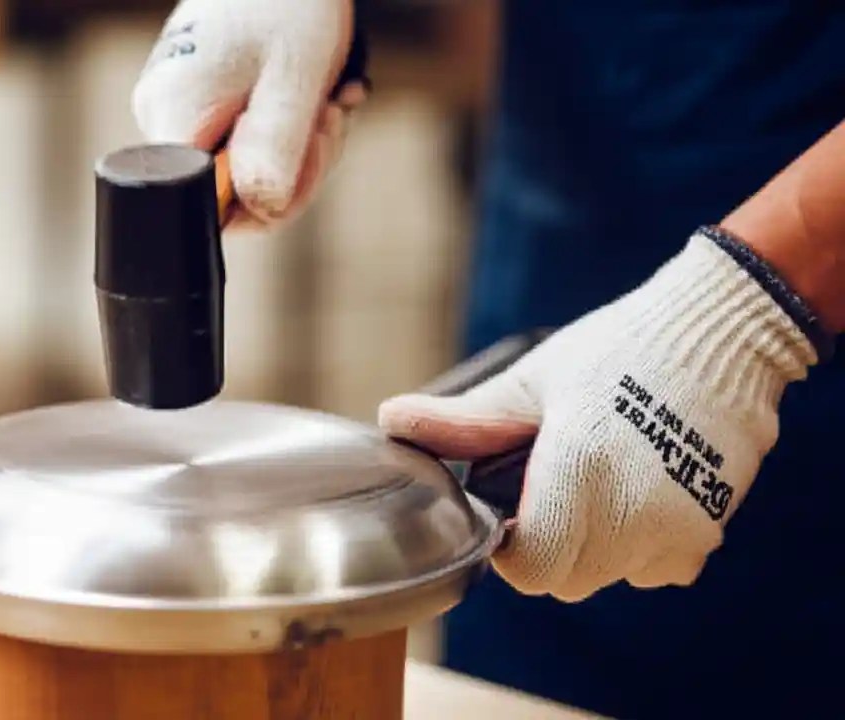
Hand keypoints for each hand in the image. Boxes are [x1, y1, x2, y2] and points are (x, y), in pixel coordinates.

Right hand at [132, 0, 366, 230]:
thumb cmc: (286, 3)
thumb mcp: (293, 79)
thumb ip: (275, 149)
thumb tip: (263, 209)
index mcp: (172, 116)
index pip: (208, 207)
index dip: (264, 200)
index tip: (304, 154)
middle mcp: (161, 119)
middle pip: (231, 194)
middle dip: (295, 170)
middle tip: (329, 120)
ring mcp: (179, 110)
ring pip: (247, 171)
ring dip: (302, 149)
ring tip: (328, 103)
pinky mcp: (202, 102)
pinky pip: (248, 144)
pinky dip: (290, 130)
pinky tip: (312, 99)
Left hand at [379, 232, 818, 600]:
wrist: (722, 332)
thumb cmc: (620, 349)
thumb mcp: (534, 379)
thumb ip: (466, 419)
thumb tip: (393, 421)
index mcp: (580, 474)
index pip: (531, 568)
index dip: (508, 545)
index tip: (508, 507)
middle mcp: (633, 514)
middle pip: (566, 579)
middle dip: (545, 545)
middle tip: (547, 486)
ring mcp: (678, 527)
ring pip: (610, 577)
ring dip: (592, 547)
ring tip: (593, 482)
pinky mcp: (709, 529)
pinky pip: (657, 568)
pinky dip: (640, 546)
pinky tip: (635, 491)